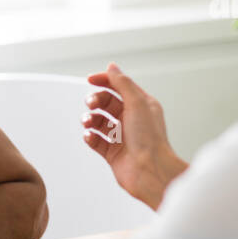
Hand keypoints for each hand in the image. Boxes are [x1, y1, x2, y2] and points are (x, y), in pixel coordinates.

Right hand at [81, 63, 187, 210]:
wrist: (149, 171)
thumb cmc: (149, 139)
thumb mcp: (137, 102)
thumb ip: (122, 83)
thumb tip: (112, 67)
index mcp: (141, 105)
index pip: (120, 86)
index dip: (105, 80)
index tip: (90, 80)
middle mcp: (132, 119)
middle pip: (107, 103)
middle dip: (95, 101)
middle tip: (91, 105)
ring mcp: (121, 136)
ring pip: (99, 122)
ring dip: (90, 119)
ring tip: (88, 123)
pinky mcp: (112, 152)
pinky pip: (95, 140)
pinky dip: (90, 137)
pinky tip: (90, 136)